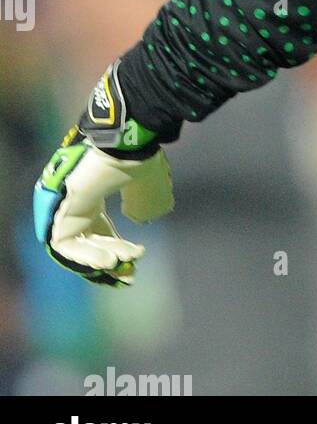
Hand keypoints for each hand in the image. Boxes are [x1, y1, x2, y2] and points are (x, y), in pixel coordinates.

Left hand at [34, 132, 173, 286]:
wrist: (127, 146)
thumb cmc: (140, 163)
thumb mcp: (150, 191)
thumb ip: (145, 208)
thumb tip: (140, 218)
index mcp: (98, 196)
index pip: (101, 233)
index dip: (118, 250)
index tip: (136, 263)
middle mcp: (79, 202)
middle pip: (90, 243)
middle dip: (112, 261)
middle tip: (130, 276)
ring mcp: (67, 207)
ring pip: (79, 247)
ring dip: (101, 260)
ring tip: (120, 263)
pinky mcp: (58, 212)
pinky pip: (66, 245)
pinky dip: (86, 257)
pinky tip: (109, 260)